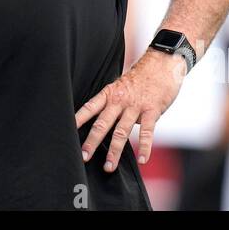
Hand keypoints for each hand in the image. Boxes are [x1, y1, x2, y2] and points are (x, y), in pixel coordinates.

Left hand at [75, 50, 187, 171]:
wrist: (162, 63)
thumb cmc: (141, 77)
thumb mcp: (121, 86)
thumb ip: (113, 103)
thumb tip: (104, 121)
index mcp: (110, 94)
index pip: (89, 107)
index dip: (78, 119)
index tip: (66, 131)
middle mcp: (119, 100)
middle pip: (102, 123)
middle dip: (92, 141)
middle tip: (83, 157)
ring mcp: (135, 106)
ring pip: (122, 131)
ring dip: (114, 151)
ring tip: (108, 167)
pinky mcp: (152, 110)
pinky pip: (148, 131)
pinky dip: (145, 147)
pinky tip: (142, 160)